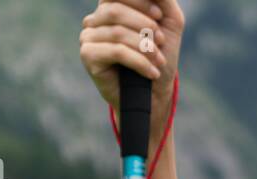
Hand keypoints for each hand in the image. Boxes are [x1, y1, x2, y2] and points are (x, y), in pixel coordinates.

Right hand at [80, 0, 183, 119]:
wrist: (155, 92)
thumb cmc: (160, 54)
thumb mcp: (168, 20)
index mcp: (110, 6)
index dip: (140, 2)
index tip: (159, 16)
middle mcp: (94, 19)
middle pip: (115, 10)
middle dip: (144, 26)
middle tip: (161, 41)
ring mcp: (88, 37)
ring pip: (117, 33)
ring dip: (145, 47)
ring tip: (159, 60)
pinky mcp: (88, 56)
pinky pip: (116, 52)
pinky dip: (139, 61)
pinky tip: (152, 72)